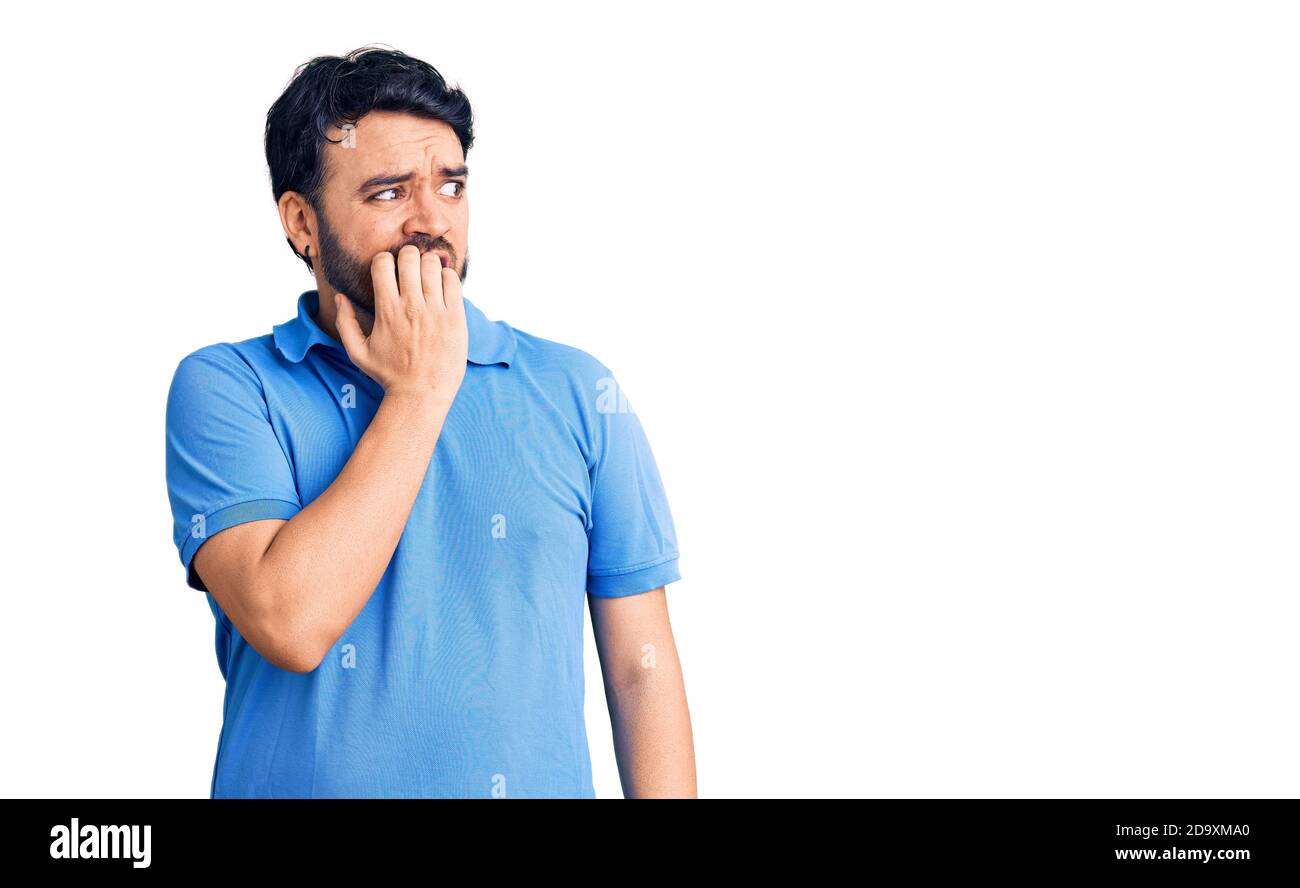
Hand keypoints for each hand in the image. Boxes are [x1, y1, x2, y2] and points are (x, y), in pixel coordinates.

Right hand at [335, 244, 467, 404]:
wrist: (422, 394)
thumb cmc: (390, 374)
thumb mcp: (358, 352)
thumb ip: (344, 323)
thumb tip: (339, 297)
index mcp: (387, 310)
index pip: (383, 262)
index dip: (383, 261)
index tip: (388, 271)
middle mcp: (412, 307)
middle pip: (409, 256)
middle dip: (407, 256)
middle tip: (409, 268)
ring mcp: (436, 311)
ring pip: (433, 264)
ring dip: (427, 264)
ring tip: (426, 276)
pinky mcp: (455, 318)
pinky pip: (453, 280)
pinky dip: (446, 277)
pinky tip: (441, 288)